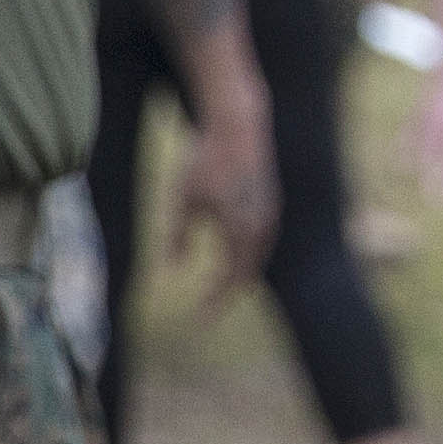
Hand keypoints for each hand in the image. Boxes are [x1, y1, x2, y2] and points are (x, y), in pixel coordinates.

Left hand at [170, 98, 275, 306]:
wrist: (238, 123)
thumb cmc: (207, 159)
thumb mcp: (182, 199)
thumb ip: (177, 236)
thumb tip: (172, 268)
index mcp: (241, 231)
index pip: (231, 280)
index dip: (215, 302)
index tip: (200, 319)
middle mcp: (262, 227)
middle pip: (248, 272)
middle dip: (228, 292)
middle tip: (208, 307)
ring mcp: (270, 213)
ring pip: (257, 255)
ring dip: (239, 273)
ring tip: (219, 284)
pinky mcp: (270, 200)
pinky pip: (261, 239)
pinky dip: (246, 254)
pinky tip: (232, 250)